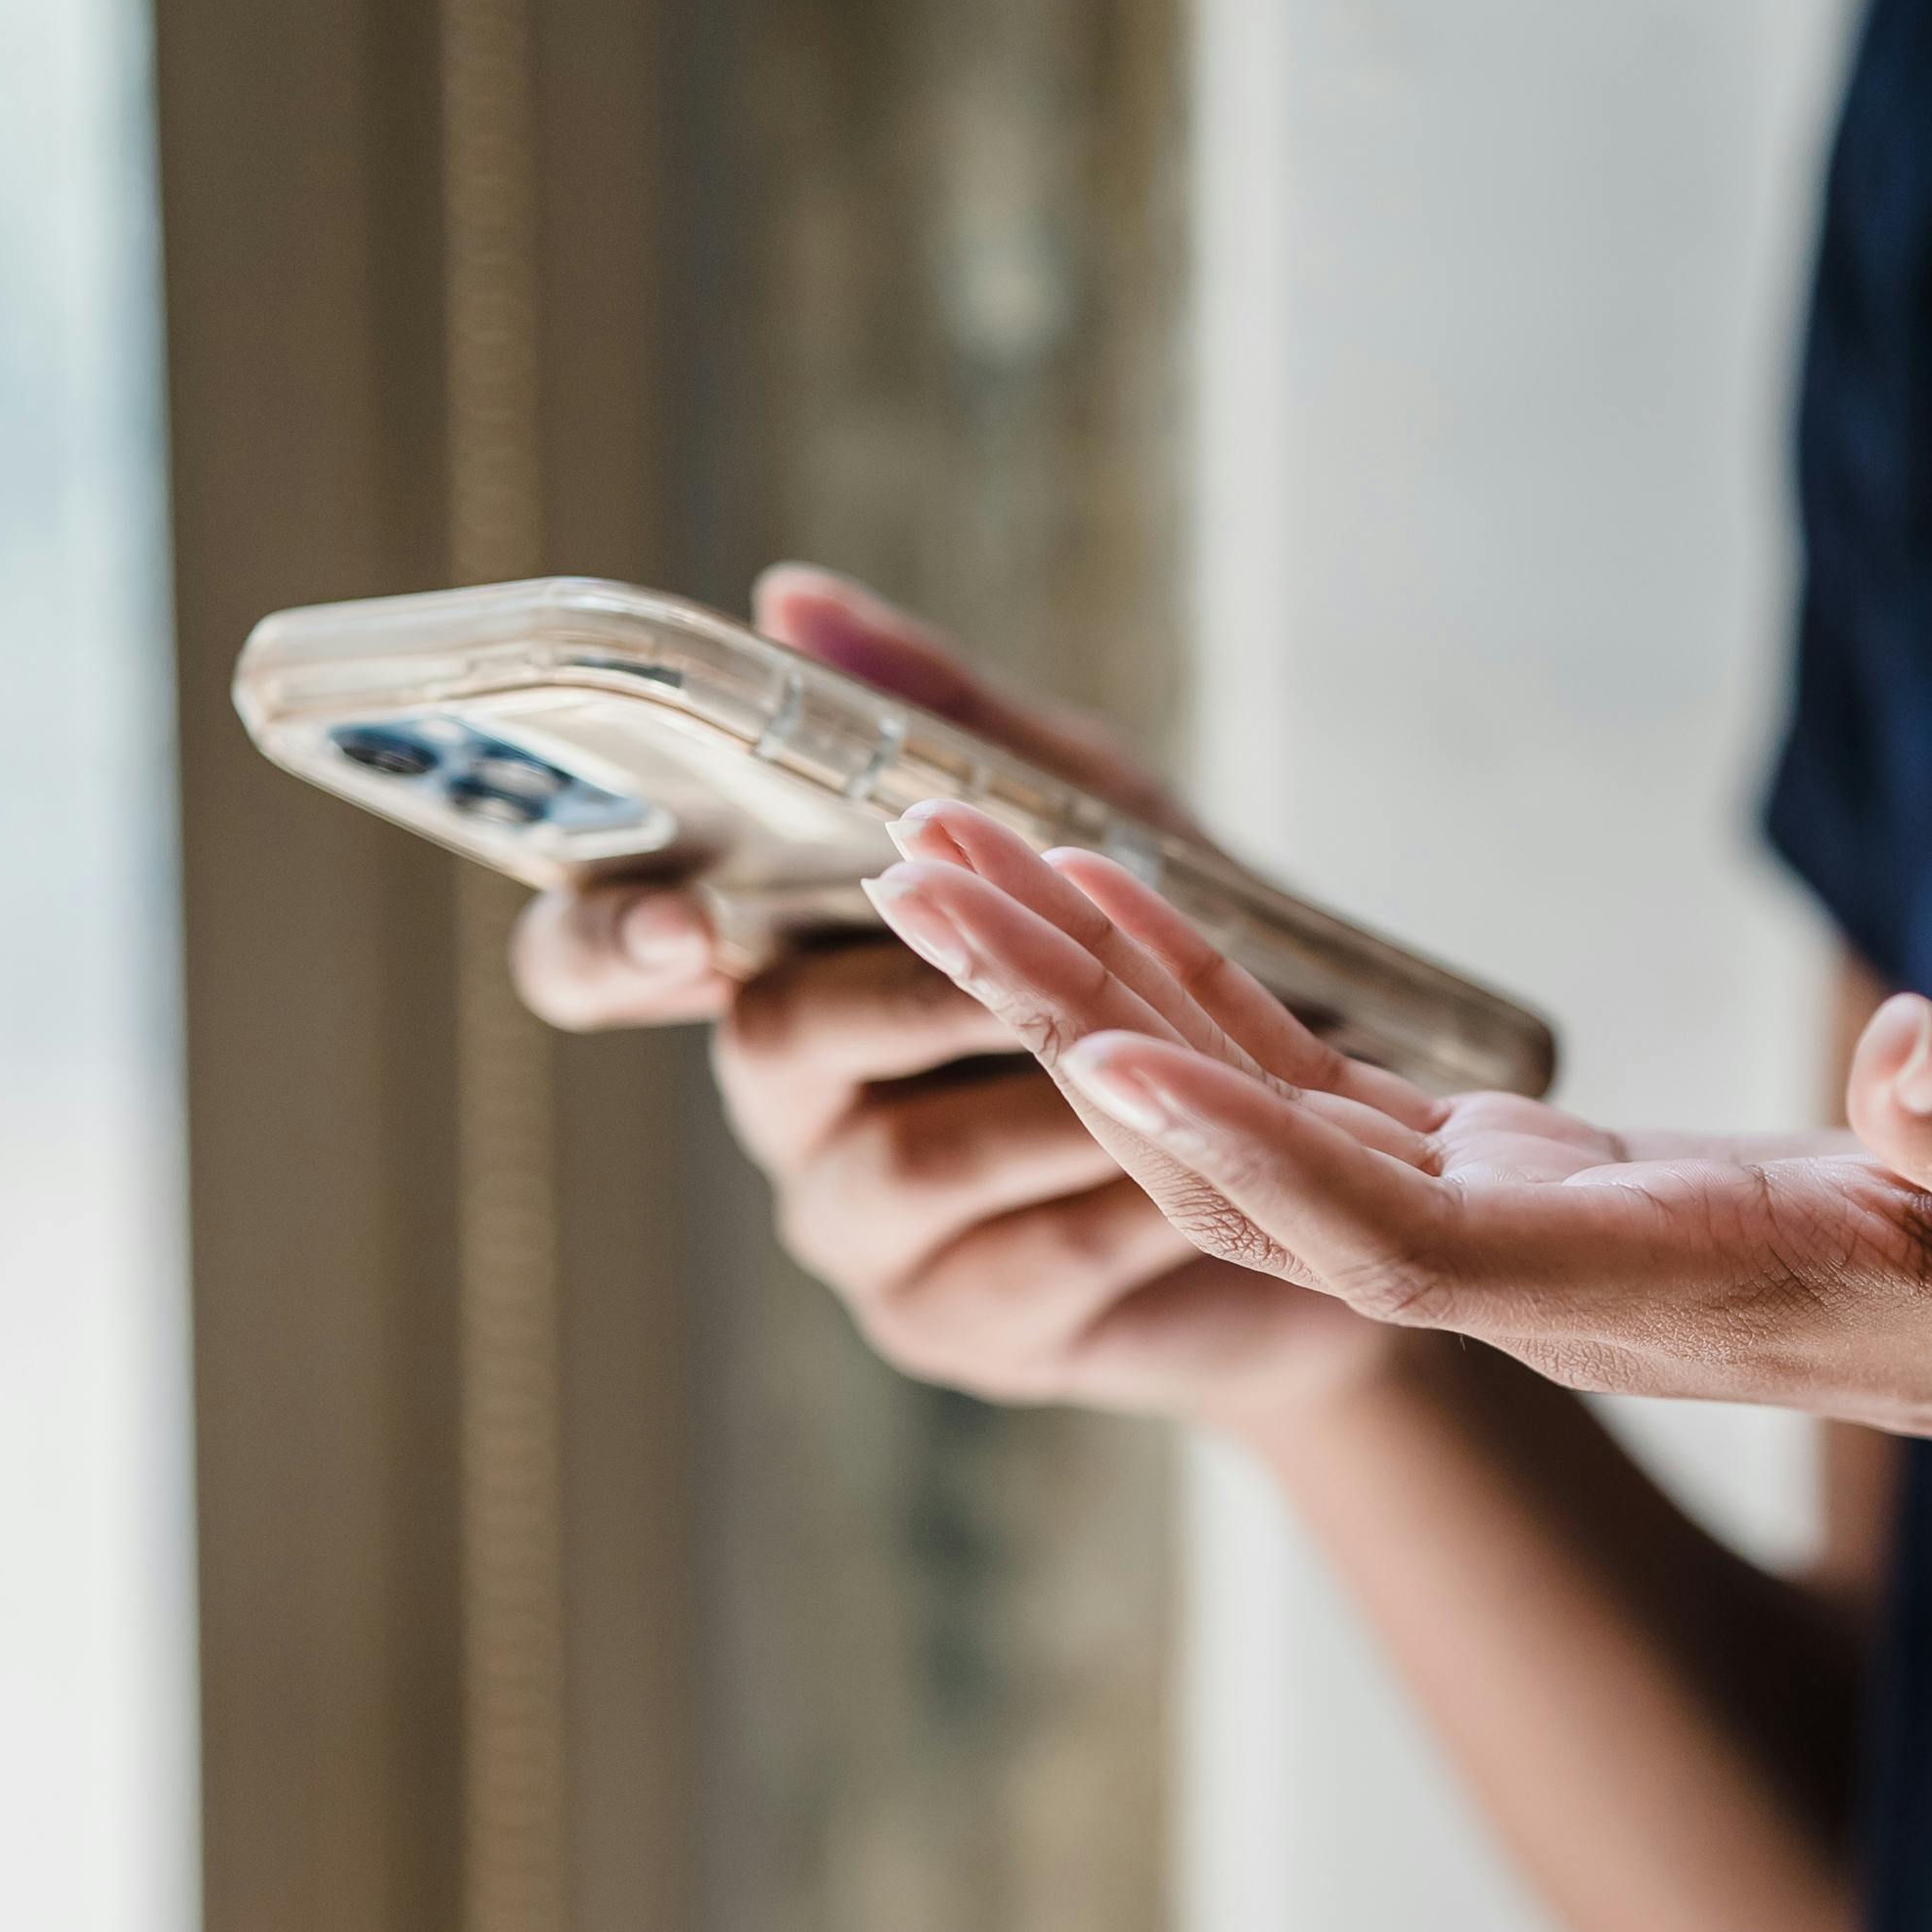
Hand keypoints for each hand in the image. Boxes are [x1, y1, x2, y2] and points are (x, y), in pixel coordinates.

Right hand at [507, 564, 1382, 1431]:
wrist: (1331, 1167)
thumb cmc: (1178, 969)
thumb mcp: (1090, 820)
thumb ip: (948, 723)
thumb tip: (789, 602)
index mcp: (776, 966)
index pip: (600, 958)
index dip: (607, 942)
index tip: (684, 921)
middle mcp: (789, 1106)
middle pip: (771, 1048)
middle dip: (903, 989)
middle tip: (1007, 949)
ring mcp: (863, 1233)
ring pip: (906, 1162)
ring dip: (1041, 1094)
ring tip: (1162, 1057)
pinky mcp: (959, 1330)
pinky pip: (1017, 1264)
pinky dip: (1115, 1199)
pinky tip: (1201, 1172)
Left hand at [867, 804, 1931, 1513]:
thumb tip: (1922, 1053)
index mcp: (1647, 1286)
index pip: (1399, 1242)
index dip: (1248, 1157)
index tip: (1103, 1056)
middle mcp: (1535, 1277)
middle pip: (1260, 1175)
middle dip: (1085, 1034)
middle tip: (919, 880)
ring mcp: (1510, 1231)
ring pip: (1255, 1127)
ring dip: (1097, 998)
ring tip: (943, 856)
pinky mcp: (1517, 1173)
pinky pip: (1318, 1096)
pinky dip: (1206, 998)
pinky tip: (1103, 898)